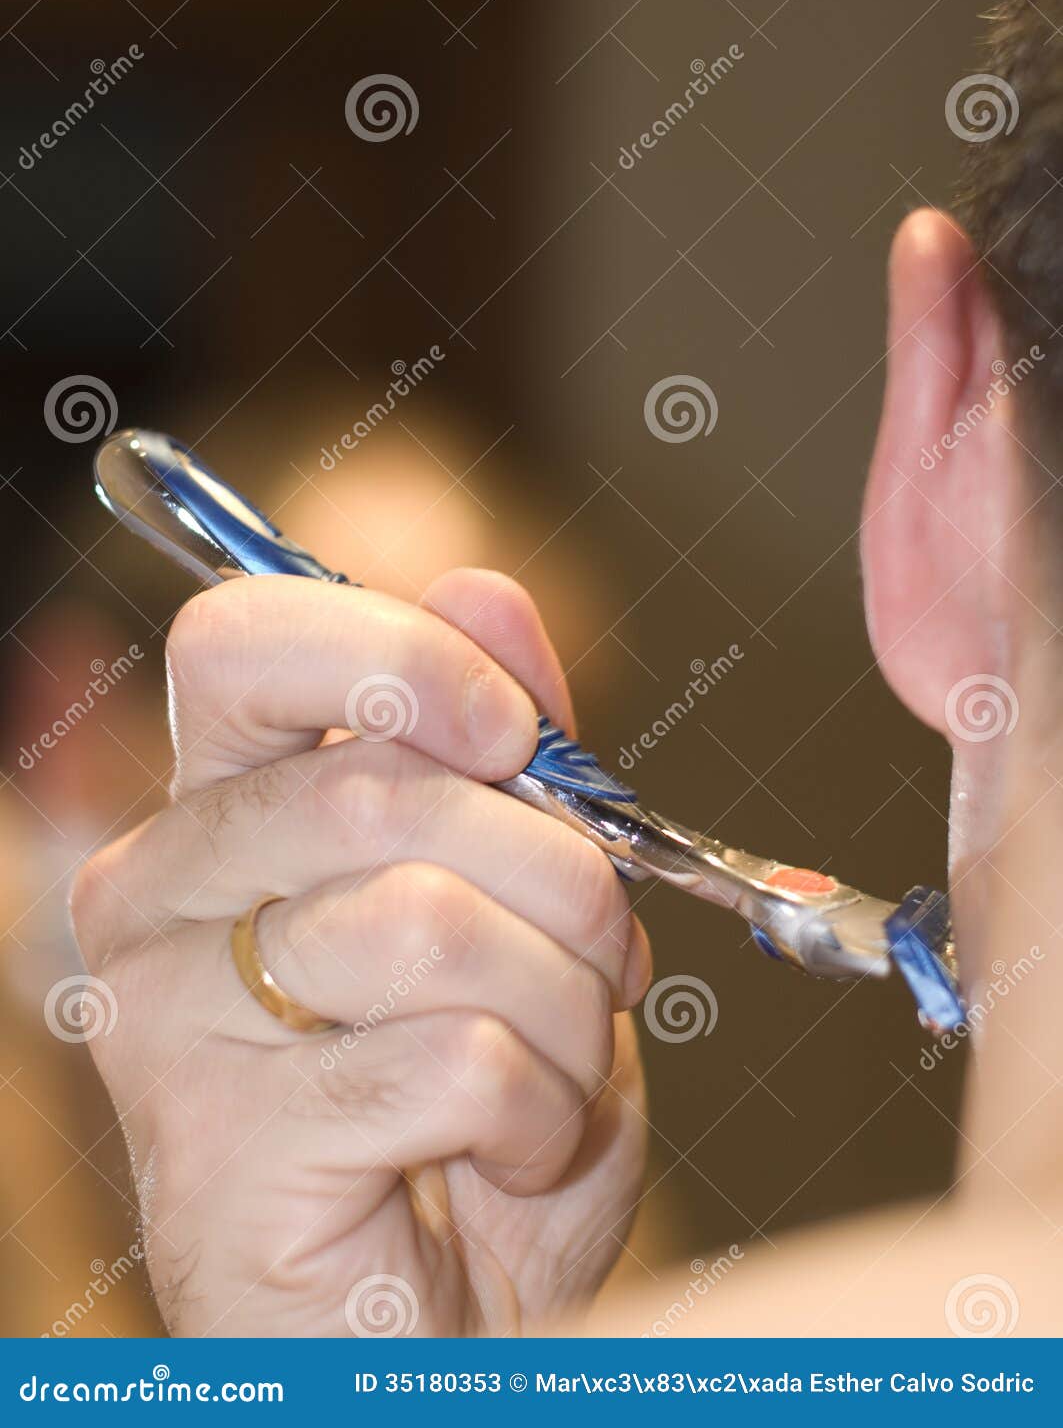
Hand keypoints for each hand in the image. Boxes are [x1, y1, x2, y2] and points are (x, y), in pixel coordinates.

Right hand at [74, 570, 649, 1335]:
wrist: (443, 1321)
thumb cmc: (471, 1109)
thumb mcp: (516, 900)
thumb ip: (499, 751)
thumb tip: (484, 587)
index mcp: (223, 808)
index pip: (240, 643)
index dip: (395, 654)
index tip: (511, 730)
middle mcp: (159, 895)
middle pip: (376, 784)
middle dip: (556, 869)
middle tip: (596, 950)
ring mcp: (168, 1024)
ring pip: (426, 920)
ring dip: (561, 1002)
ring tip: (555, 1066)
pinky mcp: (216, 1149)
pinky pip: (450, 1061)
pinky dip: (543, 1109)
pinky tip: (512, 1152)